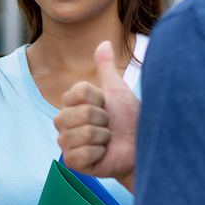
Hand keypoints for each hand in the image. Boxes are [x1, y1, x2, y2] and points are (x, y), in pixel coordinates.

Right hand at [54, 40, 139, 188]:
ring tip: (107, 140)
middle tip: (109, 125)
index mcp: (70, 104)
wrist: (140, 146)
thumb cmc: (128, 119)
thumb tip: (104, 42)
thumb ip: (106, 67)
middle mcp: (63, 123)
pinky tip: (103, 154)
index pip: (78, 92)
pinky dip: (100, 153)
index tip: (106, 106)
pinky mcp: (73, 163)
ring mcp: (66, 144)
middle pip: (80, 113)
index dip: (99, 99)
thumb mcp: (117, 90)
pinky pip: (83, 153)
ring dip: (103, 137)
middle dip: (103, 119)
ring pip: (84, 133)